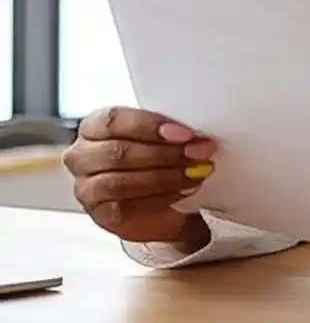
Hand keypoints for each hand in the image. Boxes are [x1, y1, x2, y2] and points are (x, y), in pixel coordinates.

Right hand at [62, 106, 216, 251]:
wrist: (161, 202)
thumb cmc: (157, 160)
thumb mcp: (160, 138)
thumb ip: (170, 132)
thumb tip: (197, 137)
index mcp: (93, 127)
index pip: (112, 120)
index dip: (149, 125)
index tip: (185, 133)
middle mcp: (82, 156)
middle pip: (118, 152)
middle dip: (165, 153)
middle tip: (199, 153)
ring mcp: (87, 188)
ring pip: (122, 182)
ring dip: (166, 177)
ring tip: (196, 173)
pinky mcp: (101, 215)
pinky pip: (128, 207)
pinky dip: (161, 197)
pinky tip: (184, 191)